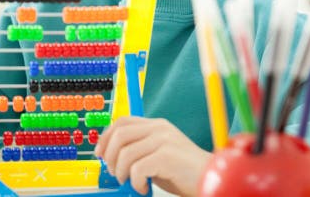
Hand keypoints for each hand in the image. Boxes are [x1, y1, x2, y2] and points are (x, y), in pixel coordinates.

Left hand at [95, 117, 211, 196]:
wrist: (209, 179)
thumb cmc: (182, 172)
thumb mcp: (157, 155)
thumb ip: (139, 150)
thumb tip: (110, 157)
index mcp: (156, 125)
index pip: (122, 122)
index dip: (106, 137)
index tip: (100, 155)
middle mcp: (159, 128)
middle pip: (120, 135)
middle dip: (110, 157)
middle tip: (115, 174)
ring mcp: (164, 140)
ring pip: (125, 153)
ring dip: (122, 173)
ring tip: (132, 183)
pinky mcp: (167, 156)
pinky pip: (137, 169)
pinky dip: (136, 182)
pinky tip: (144, 187)